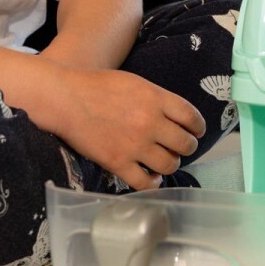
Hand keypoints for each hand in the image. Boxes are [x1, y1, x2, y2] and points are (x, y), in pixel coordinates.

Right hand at [33, 62, 205, 190]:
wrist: (66, 99)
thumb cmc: (98, 86)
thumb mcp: (135, 82)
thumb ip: (158, 99)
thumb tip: (176, 117)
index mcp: (156, 99)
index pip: (192, 117)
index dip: (198, 127)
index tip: (196, 132)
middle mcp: (150, 122)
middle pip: (185, 144)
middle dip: (187, 147)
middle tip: (180, 147)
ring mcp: (135, 145)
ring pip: (170, 165)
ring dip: (170, 164)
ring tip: (163, 161)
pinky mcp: (118, 162)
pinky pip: (145, 182)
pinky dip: (152, 183)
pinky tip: (151, 178)